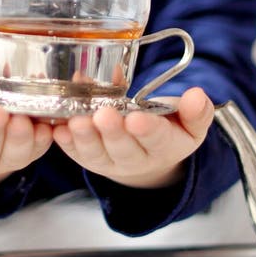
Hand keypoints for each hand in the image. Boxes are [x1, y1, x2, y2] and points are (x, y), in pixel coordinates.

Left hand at [52, 87, 213, 188]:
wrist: (148, 154)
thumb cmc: (169, 129)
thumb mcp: (191, 123)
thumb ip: (196, 112)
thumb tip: (197, 96)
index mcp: (165, 147)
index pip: (157, 140)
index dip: (147, 130)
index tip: (137, 119)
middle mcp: (135, 158)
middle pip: (123, 149)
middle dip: (112, 133)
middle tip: (103, 115)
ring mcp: (109, 161)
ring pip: (96, 153)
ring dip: (84, 137)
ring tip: (77, 121)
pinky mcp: (88, 158)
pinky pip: (75, 153)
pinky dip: (65, 141)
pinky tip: (58, 127)